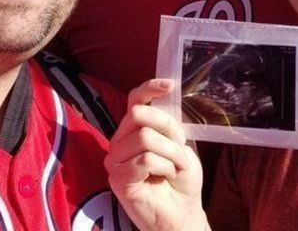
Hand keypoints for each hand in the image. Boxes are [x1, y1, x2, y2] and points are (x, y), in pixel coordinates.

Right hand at [106, 79, 208, 230]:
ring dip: (171, 153)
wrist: (182, 212)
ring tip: (176, 167)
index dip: (150, 88)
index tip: (170, 85)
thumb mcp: (180, 144)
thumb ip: (169, 124)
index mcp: (134, 129)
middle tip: (180, 148)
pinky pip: (144, 160)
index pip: (134, 99)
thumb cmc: (180, 179)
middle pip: (139, 115)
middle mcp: (120, 140)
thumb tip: (168, 96)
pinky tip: (166, 176)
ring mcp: (115, 159)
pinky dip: (164, 166)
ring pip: (145, 138)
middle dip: (168, 129)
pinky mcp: (117, 178)